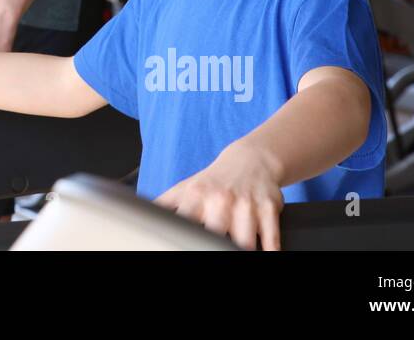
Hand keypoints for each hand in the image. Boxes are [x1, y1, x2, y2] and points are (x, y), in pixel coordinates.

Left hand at [153, 141, 284, 250]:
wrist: (251, 160)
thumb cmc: (214, 180)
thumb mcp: (186, 188)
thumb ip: (164, 205)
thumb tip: (142, 217)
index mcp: (197, 196)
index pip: (184, 223)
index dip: (183, 237)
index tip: (184, 244)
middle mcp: (221, 199)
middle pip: (215, 233)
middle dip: (213, 243)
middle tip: (210, 247)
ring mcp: (247, 205)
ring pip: (245, 240)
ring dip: (242, 248)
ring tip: (234, 250)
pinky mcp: (269, 209)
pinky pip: (271, 238)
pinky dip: (270, 249)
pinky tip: (265, 253)